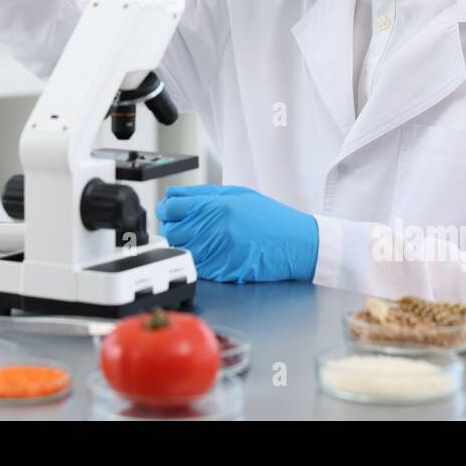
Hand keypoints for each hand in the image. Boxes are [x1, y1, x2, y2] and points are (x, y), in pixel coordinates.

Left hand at [156, 185, 318, 283]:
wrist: (298, 243)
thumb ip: (202, 194)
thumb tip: (173, 195)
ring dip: (186, 245)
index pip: (172, 207)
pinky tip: (213, 253)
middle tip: (188, 226)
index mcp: (218, 205)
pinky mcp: (223, 271)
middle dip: (176, 227)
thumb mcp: (238, 195)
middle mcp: (215, 228)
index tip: (170, 211)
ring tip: (203, 239)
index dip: (167, 209)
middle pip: (172, 230)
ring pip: (182, 250)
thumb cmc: (271, 218)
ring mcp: (218, 252)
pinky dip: (199, 260)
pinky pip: (197, 267)